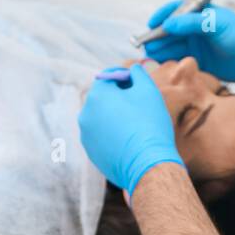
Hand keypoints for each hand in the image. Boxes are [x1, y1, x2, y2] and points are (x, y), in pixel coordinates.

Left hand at [79, 64, 183, 193]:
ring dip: (115, 115)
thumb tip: (133, 69)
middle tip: (138, 102)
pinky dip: (112, 133)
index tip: (137, 81)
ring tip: (135, 123)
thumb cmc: (149, 125)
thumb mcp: (148, 91)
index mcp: (97, 95)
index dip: (125, 76)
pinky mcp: (91, 152)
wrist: (148, 165)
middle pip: (103, 97)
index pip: (109, 76)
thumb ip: (138, 74)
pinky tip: (129, 138)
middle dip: (119, 96)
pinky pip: (101, 135)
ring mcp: (86, 135)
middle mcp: (85, 114)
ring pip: (101, 117)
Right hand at [143, 1, 234, 88]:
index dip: (162, 15)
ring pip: (171, 45)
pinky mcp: (198, 61)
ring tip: (152, 56)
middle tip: (148, 45)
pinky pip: (178, 59)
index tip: (152, 23)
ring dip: (161, 50)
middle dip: (157, 36)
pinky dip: (169, 61)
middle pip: (169, 30)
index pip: (175, 10)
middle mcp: (195, 28)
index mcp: (200, 13)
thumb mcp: (216, 24)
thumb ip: (192, 23)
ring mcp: (195, 44)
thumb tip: (169, 23)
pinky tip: (163, 64)